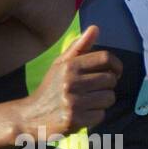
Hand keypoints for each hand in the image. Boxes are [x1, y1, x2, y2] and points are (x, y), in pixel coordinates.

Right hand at [18, 22, 121, 138]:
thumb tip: (96, 28)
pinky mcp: (74, 120)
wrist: (31, 116)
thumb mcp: (60, 65)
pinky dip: (95, 116)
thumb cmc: (50, 89)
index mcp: (69, 66)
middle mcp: (71, 82)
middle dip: (108, 86)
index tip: (115, 72)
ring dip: (103, 102)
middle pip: (110, 79)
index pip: (105, 58)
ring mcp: (73, 102)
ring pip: (108, 98)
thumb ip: (79, 47)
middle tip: (96, 90)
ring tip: (89, 102)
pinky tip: (84, 114)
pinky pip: (101, 115)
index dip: (116, 65)